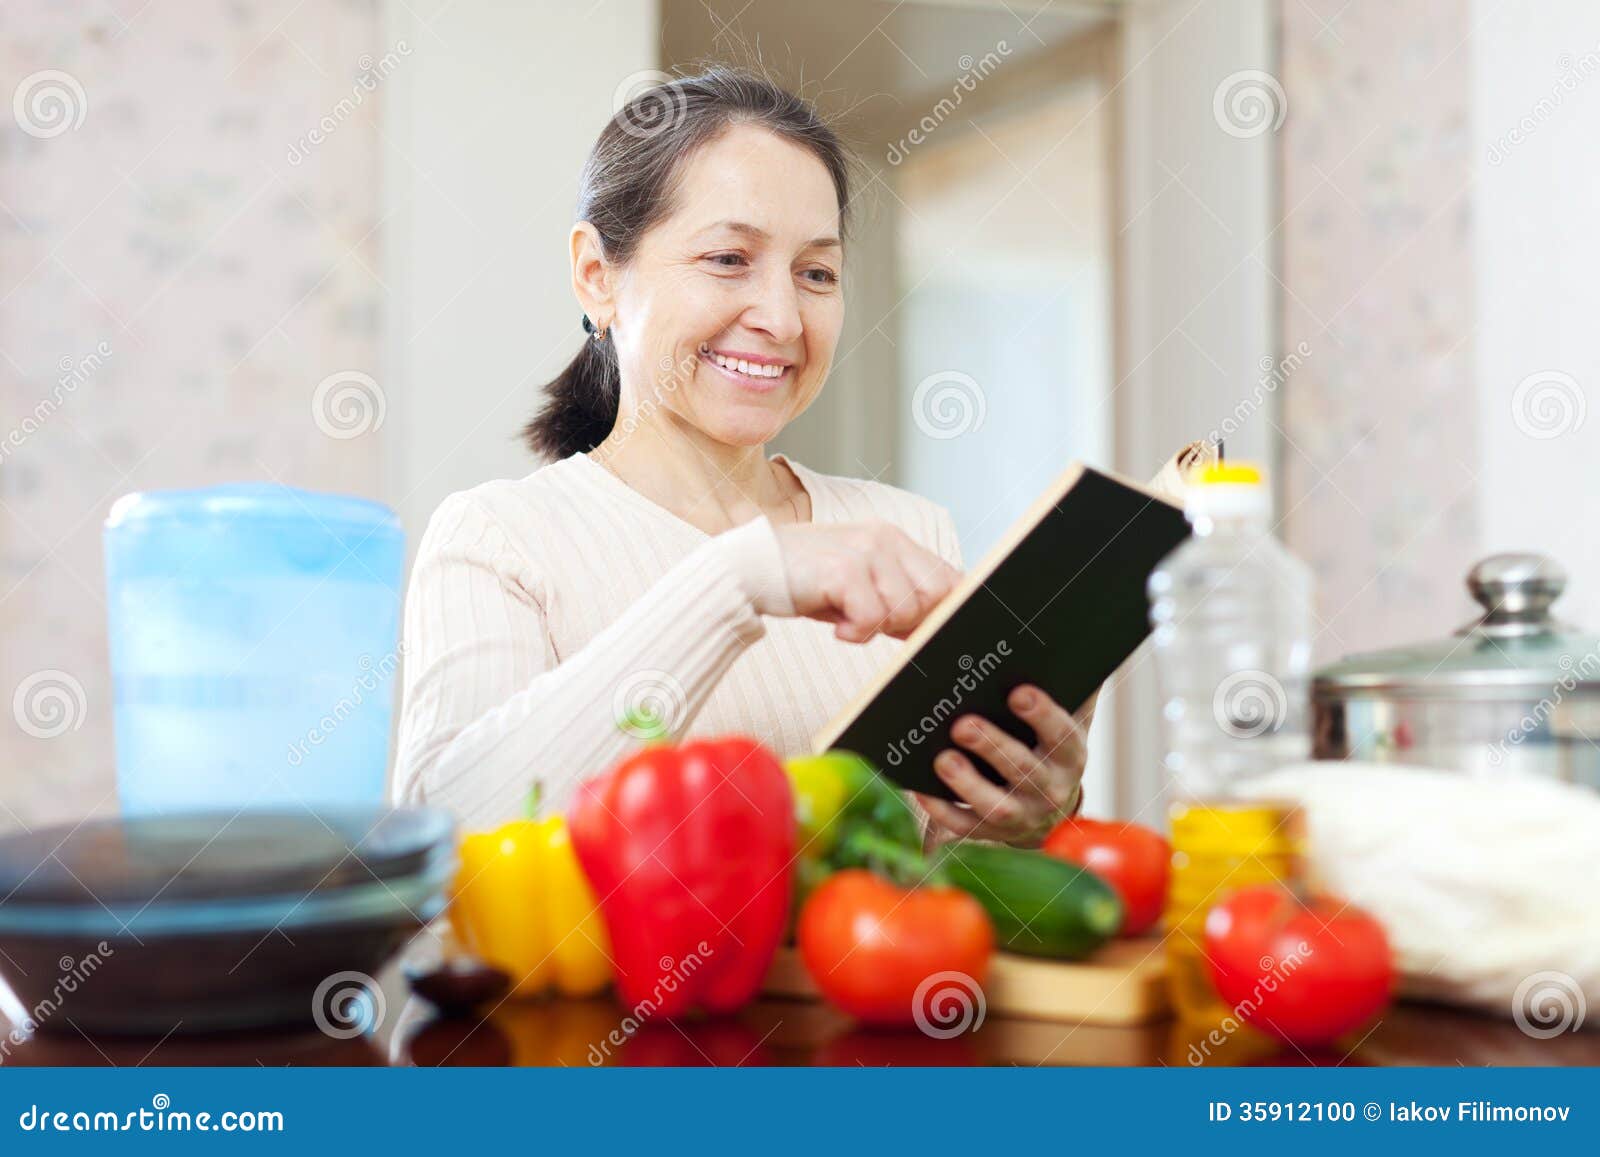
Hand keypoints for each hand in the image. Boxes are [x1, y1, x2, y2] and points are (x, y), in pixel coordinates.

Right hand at [773, 520, 961, 643]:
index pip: (949, 578)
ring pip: (904, 610)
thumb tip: (936, 627)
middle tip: (872, 623)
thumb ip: (899, 599)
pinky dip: (855, 633)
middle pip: (935, 596)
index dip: (942, 612)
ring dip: (876, 627)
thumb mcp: (862, 586)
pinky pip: (872, 619)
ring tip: (847, 619)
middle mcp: (885, 538)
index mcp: (894, 539)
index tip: (916, 630)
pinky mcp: (844, 569)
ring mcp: (865, 551)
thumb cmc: (808, 583)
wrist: (753, 570)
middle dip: (909, 623)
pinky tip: (837, 627)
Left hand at [914, 684, 1091, 846]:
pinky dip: (941, 809)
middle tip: (962, 723)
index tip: (1018, 692)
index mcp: (1069, 755)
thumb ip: (1066, 687)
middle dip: (993, 746)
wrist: (1049, 809)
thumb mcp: (1065, 719)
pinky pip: (964, 826)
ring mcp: (1021, 815)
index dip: (1042, 714)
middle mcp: (1050, 789)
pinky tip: (919, 787)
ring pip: (996, 805)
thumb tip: (1064, 636)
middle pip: (1023, 770)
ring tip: (942, 758)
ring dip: (967, 783)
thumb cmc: (1047, 745)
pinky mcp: (991, 832)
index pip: (1061, 734)